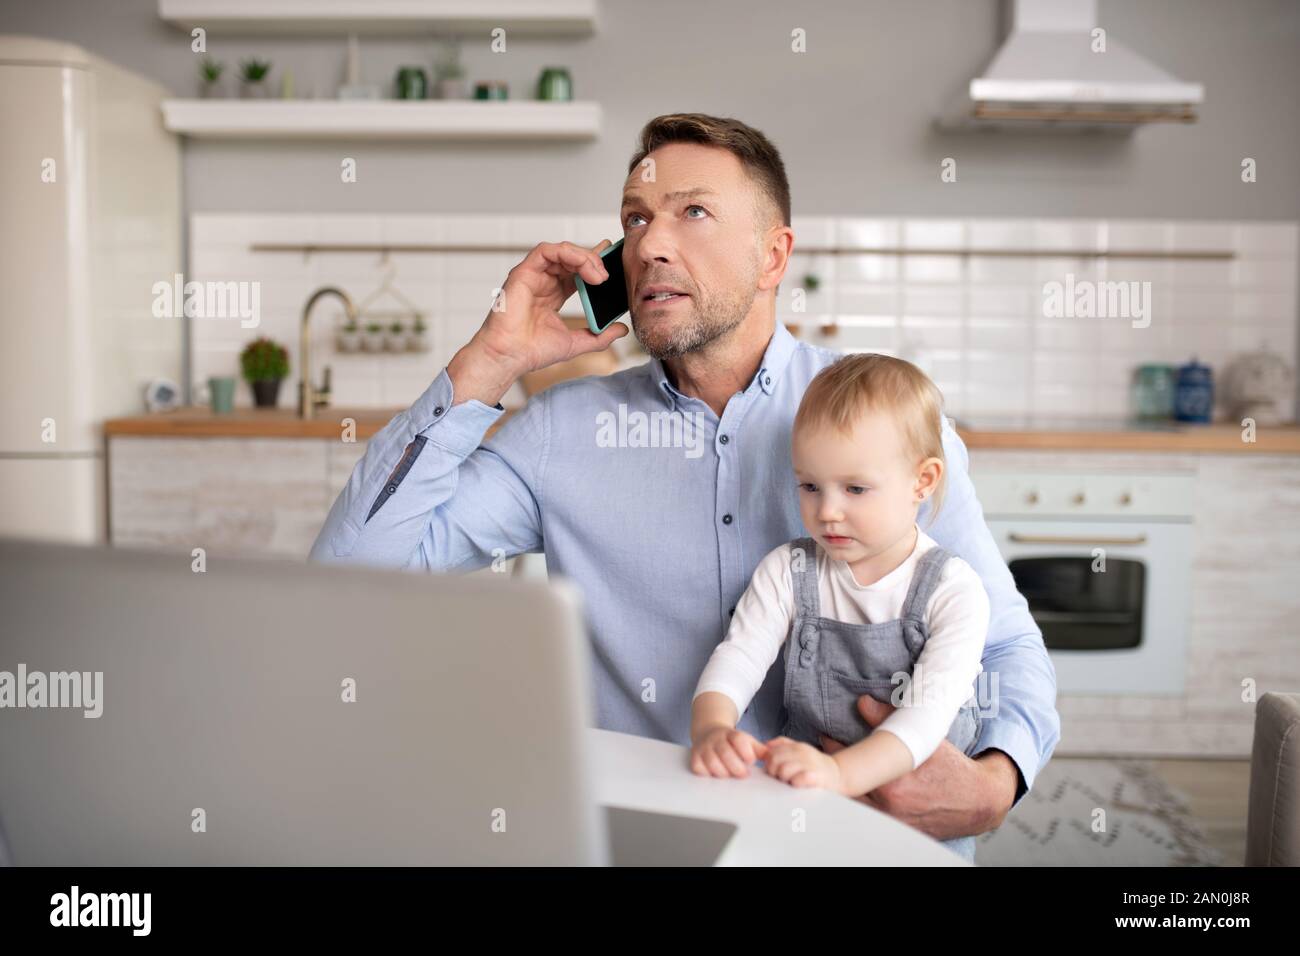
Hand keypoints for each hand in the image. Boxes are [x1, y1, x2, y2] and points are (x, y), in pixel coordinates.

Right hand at [449, 240, 628, 405]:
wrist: (510, 356)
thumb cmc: (532, 351)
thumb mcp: (576, 343)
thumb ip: (600, 337)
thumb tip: (622, 330)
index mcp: (553, 294)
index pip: (577, 271)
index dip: (596, 264)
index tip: (614, 262)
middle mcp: (543, 281)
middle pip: (572, 258)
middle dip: (594, 260)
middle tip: (609, 274)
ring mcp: (533, 275)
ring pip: (562, 251)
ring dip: (584, 258)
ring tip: (599, 275)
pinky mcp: (523, 271)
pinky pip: (546, 251)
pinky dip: (567, 254)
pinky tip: (584, 269)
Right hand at [690, 727, 769, 778]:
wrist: (708, 731)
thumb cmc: (731, 741)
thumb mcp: (746, 741)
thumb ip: (759, 750)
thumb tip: (772, 758)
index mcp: (731, 734)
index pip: (738, 739)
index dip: (746, 751)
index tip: (751, 761)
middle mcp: (716, 739)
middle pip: (725, 752)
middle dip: (736, 766)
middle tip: (743, 774)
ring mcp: (704, 748)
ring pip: (711, 761)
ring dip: (722, 772)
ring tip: (729, 775)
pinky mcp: (694, 757)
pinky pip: (698, 767)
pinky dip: (706, 773)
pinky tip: (714, 774)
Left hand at [762, 736, 842, 790]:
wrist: (838, 775)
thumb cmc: (815, 765)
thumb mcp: (800, 750)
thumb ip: (783, 744)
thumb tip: (767, 744)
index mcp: (796, 746)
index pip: (771, 752)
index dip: (768, 763)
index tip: (774, 771)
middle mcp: (803, 752)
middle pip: (774, 760)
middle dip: (773, 771)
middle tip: (781, 778)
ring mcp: (809, 764)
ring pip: (783, 770)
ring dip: (783, 779)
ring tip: (790, 782)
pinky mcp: (815, 777)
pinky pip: (796, 780)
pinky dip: (795, 784)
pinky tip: (798, 785)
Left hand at [819, 694, 1017, 839]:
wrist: (977, 801)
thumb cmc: (953, 770)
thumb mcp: (925, 740)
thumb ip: (890, 720)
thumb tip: (863, 703)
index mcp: (894, 783)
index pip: (848, 765)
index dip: (832, 748)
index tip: (826, 737)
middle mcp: (888, 806)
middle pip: (844, 787)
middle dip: (834, 768)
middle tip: (826, 751)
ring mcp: (890, 822)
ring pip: (852, 803)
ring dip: (842, 785)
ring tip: (837, 769)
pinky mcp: (894, 830)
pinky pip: (866, 815)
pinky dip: (857, 799)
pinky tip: (855, 786)